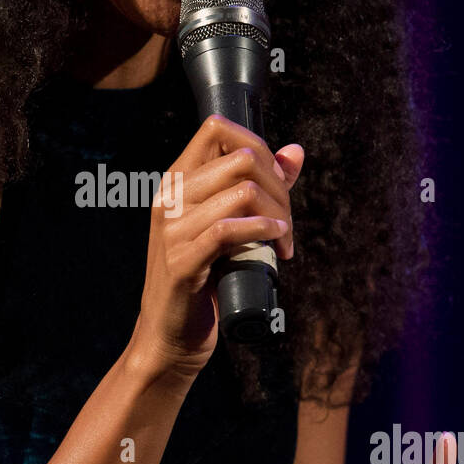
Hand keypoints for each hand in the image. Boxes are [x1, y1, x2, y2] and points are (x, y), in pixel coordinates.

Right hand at [128, 114, 303, 381]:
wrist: (170, 336)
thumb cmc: (203, 279)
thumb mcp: (228, 226)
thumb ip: (258, 187)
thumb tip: (294, 152)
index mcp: (176, 182)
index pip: (217, 128)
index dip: (258, 145)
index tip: (276, 182)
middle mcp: (169, 198)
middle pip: (241, 158)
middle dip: (280, 187)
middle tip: (287, 222)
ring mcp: (172, 230)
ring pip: (242, 192)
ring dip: (279, 214)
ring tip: (284, 240)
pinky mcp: (181, 263)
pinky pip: (228, 230)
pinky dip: (263, 231)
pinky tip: (277, 242)